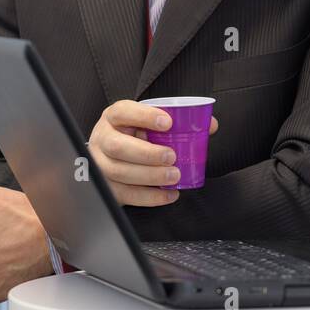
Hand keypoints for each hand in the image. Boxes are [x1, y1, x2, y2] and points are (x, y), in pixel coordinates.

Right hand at [87, 100, 219, 206]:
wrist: (110, 155)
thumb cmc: (135, 135)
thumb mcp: (149, 123)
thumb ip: (178, 121)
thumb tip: (210, 125)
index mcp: (114, 117)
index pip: (123, 111)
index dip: (144, 116)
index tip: (168, 122)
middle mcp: (102, 138)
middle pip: (117, 146)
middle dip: (147, 153)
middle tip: (172, 156)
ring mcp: (99, 164)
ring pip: (119, 172)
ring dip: (150, 176)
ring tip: (174, 176)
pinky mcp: (105, 187)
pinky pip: (124, 194)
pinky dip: (149, 197)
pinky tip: (168, 195)